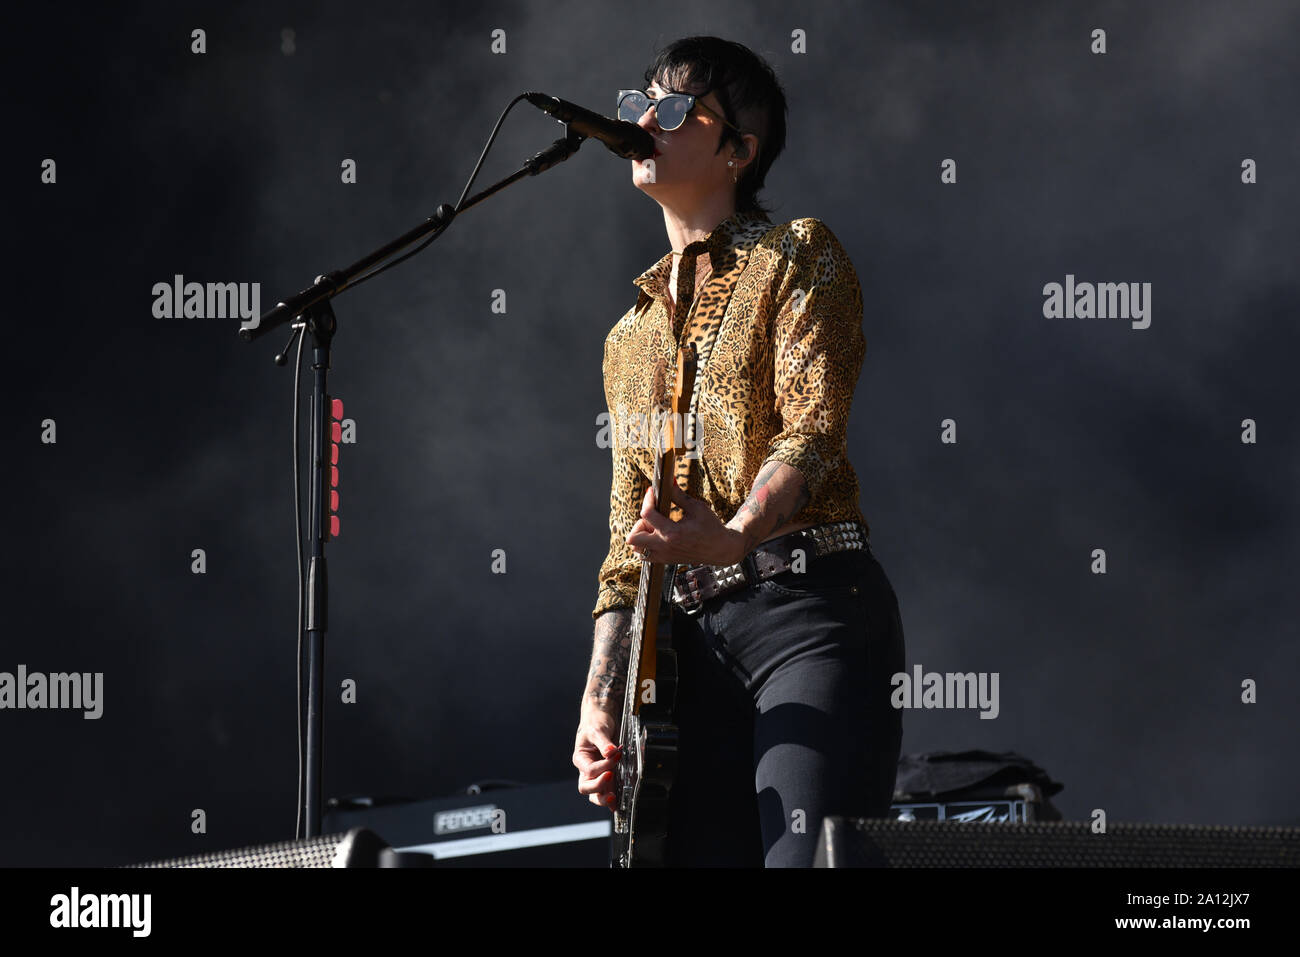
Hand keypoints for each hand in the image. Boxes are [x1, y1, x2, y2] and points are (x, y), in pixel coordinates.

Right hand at [573, 706, 622, 811]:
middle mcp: (587, 769)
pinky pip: (608, 790)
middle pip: (586, 787)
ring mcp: (597, 774)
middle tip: (610, 779)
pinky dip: (613, 797)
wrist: (602, 718)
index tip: (616, 755)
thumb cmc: (595, 723)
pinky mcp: (608, 775)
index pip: (590, 770)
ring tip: (614, 799)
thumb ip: (603, 742)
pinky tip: (619, 803)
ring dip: (603, 798)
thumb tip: (611, 752)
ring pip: (595, 794)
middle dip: (598, 787)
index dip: (604, 765)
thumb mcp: (598, 730)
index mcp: (581, 759)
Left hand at [625, 482, 746, 566]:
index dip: (648, 499)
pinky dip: (645, 545)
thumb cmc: (711, 527)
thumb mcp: (697, 508)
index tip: (653, 491)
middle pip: (633, 537)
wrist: (721, 549)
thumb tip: (668, 481)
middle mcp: (665, 547)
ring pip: (635, 548)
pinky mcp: (665, 560)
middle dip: (639, 523)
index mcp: (673, 533)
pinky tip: (658, 535)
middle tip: (653, 517)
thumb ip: (678, 495)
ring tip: (655, 528)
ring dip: (640, 535)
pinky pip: (644, 555)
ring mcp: (664, 556)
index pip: (647, 514)